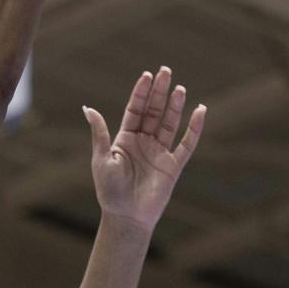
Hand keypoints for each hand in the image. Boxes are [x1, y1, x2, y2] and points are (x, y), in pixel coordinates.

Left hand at [84, 67, 205, 230]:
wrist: (126, 216)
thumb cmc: (110, 190)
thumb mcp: (102, 159)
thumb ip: (100, 134)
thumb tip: (88, 108)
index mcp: (125, 139)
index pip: (135, 110)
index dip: (141, 93)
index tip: (147, 75)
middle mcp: (143, 142)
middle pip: (153, 111)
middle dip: (159, 92)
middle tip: (165, 71)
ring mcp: (159, 152)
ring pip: (169, 123)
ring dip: (174, 106)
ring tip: (179, 87)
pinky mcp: (173, 165)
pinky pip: (186, 144)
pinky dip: (194, 128)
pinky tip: (200, 111)